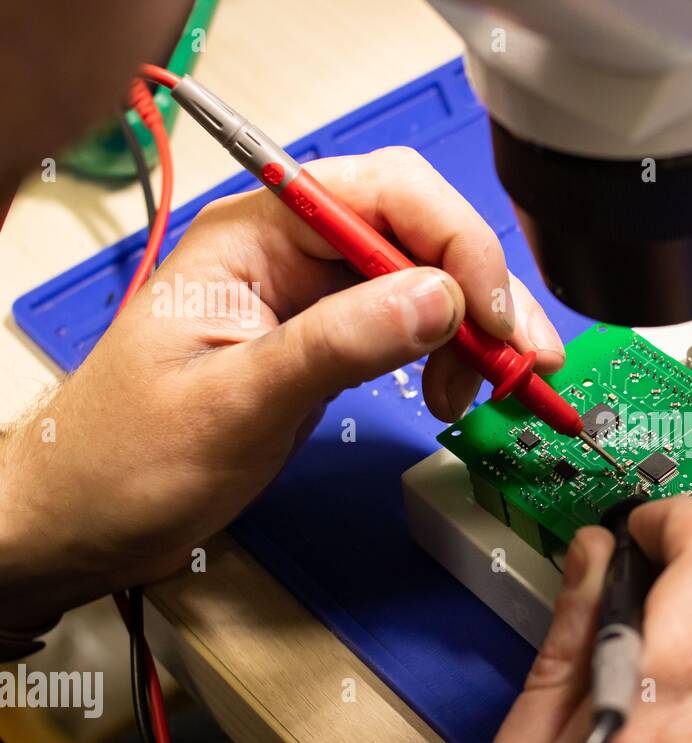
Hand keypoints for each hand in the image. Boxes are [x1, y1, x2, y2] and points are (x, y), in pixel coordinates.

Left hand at [0, 146, 564, 627]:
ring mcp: (310, 297)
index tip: (496, 319)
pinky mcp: (325, 342)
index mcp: (255, 234)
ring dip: (476, 329)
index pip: (386, 193)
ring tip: (495, 388)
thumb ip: (339, 342)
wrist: (85, 522)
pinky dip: (451, 355)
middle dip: (484, 291)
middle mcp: (290, 251)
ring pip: (426, 281)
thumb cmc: (129, 459)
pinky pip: (408, 326)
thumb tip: (441, 297)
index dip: (459, 247)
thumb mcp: (238, 401)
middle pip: (420, 233)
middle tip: (528, 361)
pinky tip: (458, 391)